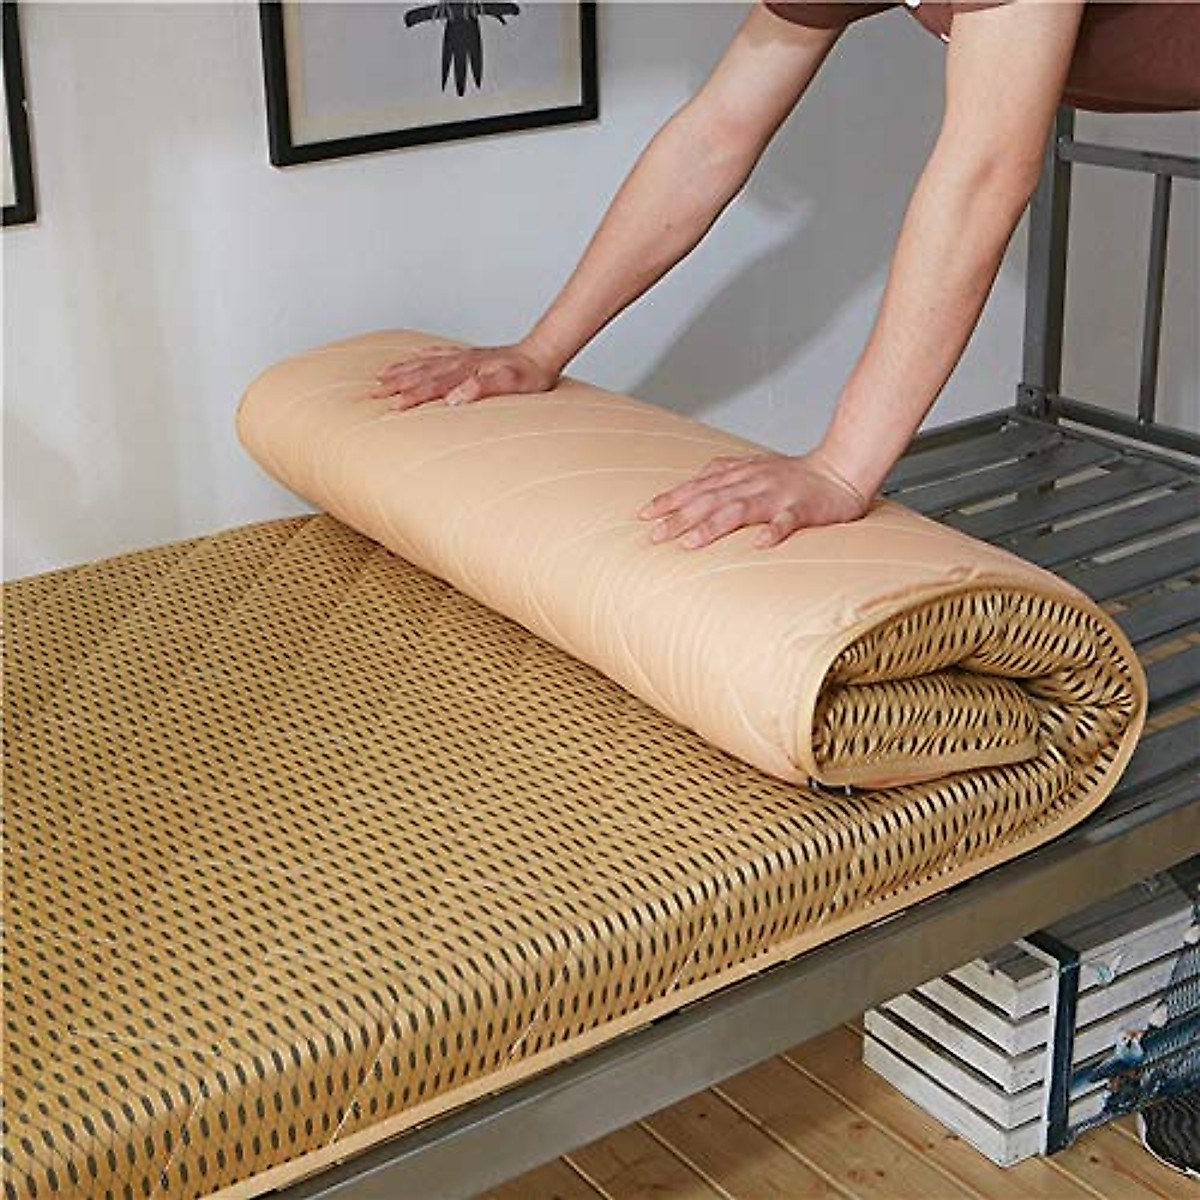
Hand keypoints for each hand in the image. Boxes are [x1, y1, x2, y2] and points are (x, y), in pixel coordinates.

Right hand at [372, 343, 559, 409]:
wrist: (542, 354)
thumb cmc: (530, 375)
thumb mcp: (510, 385)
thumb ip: (483, 389)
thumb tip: (454, 397)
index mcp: (466, 372)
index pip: (431, 386)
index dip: (411, 396)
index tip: (392, 406)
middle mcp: (460, 362)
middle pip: (421, 373)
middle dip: (396, 383)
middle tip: (374, 393)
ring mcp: (463, 358)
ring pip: (425, 363)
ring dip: (403, 370)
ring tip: (382, 376)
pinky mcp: (470, 356)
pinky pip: (438, 354)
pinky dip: (422, 357)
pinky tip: (414, 357)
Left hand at [639, 450, 871, 549]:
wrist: (840, 469)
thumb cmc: (796, 476)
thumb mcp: (753, 468)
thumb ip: (724, 474)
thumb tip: (694, 480)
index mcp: (740, 475)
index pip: (697, 487)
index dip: (671, 500)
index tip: (645, 515)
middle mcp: (753, 483)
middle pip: (710, 499)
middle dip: (680, 517)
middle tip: (655, 535)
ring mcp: (777, 496)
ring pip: (740, 509)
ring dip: (713, 526)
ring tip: (690, 543)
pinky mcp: (802, 509)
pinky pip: (787, 521)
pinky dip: (773, 531)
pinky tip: (760, 544)